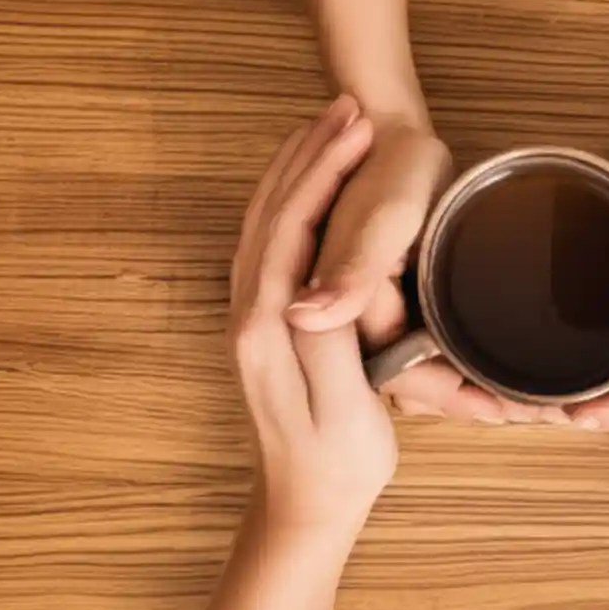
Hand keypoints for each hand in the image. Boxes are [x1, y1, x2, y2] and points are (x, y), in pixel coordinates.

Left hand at [229, 96, 396, 542]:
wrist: (305, 503)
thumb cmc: (338, 460)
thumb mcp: (345, 407)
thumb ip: (327, 340)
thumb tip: (318, 281)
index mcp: (269, 326)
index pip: (292, 224)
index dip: (324, 169)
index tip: (360, 126)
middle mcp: (248, 312)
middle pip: (271, 210)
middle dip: (307, 153)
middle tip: (349, 106)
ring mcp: (250, 315)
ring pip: (264, 220)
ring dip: (294, 169)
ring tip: (330, 126)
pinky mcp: (263, 322)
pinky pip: (268, 242)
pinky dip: (287, 200)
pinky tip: (310, 186)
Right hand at [278, 104, 542, 423]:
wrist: (391, 135)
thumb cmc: (388, 168)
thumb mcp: (379, 218)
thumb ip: (351, 267)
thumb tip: (303, 316)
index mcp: (343, 314)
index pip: (404, 376)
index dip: (456, 399)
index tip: (508, 412)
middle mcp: (355, 327)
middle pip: (419, 384)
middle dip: (475, 402)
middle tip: (543, 414)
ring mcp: (377, 319)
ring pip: (427, 371)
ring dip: (475, 387)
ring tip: (538, 402)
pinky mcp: (395, 305)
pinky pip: (430, 347)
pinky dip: (466, 361)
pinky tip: (507, 371)